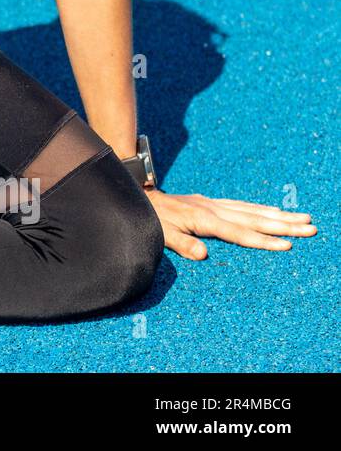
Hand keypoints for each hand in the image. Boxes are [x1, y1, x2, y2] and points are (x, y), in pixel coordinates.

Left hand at [146, 190, 316, 259]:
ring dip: (278, 215)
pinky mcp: (211, 202)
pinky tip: (274, 211)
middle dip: (284, 225)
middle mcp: (213, 209)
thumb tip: (202, 255)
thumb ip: (182, 244)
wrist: (140, 196)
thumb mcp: (161, 234)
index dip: (263, 241)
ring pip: (252, 210)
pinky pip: (242, 205)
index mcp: (204, 220)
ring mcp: (214, 204)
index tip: (287, 245)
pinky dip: (261, 208)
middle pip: (254, 219)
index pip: (240, 234)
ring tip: (302, 218)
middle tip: (310, 228)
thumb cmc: (151, 219)